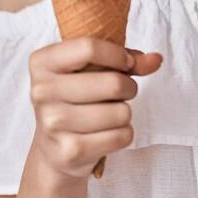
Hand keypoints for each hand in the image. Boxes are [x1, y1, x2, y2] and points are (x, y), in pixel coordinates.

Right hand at [28, 37, 163, 179]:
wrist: (54, 149)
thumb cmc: (77, 99)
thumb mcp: (93, 70)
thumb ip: (126, 60)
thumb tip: (156, 59)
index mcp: (43, 63)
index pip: (88, 47)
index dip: (118, 55)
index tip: (126, 64)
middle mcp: (41, 92)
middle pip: (113, 83)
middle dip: (129, 87)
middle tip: (123, 92)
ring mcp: (53, 123)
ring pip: (121, 112)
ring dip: (125, 113)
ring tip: (109, 114)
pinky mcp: (70, 151)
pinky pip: (121, 136)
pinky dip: (123, 134)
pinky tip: (107, 133)